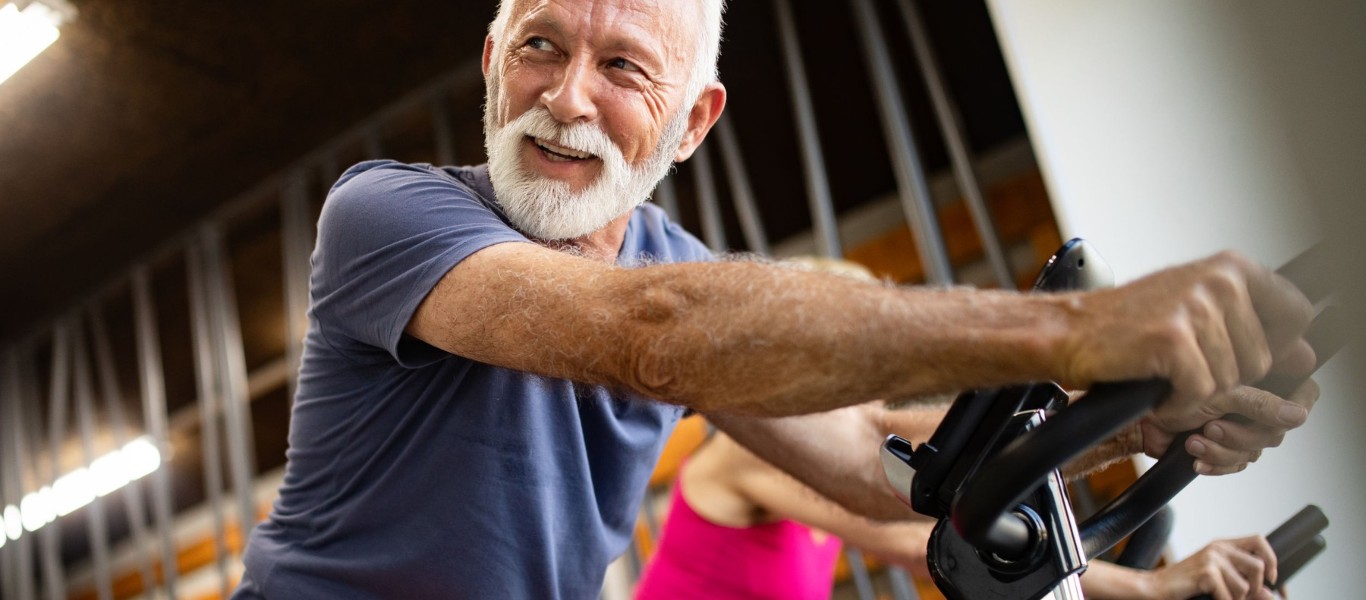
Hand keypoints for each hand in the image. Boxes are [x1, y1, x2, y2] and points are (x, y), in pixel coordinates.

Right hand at [1057, 252, 1314, 432]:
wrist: (1068, 332)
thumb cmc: (1127, 325)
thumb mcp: (1198, 312)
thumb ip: (1254, 327)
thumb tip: (1306, 355)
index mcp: (1231, 269)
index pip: (1296, 314)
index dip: (1277, 347)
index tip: (1242, 356)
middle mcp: (1219, 281)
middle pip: (1262, 359)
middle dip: (1224, 376)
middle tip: (1183, 364)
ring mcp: (1196, 308)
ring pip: (1231, 381)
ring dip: (1195, 392)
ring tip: (1164, 374)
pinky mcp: (1173, 340)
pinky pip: (1199, 394)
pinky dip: (1175, 405)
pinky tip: (1154, 389)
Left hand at [1137, 379, 1319, 474]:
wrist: (1136, 417)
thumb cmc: (1168, 392)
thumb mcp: (1219, 392)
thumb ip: (1260, 403)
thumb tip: (1298, 415)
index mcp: (1258, 378)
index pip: (1303, 391)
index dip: (1299, 404)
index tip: (1287, 414)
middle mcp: (1253, 402)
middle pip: (1277, 429)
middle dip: (1243, 434)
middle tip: (1213, 427)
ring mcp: (1239, 424)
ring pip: (1256, 450)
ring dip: (1224, 450)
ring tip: (1195, 440)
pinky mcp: (1223, 446)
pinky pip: (1236, 464)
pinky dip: (1216, 462)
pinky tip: (1196, 456)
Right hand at [1144, 535, 1277, 599]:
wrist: (1155, 587)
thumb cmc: (1185, 584)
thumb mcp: (1219, 581)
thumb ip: (1245, 584)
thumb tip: (1270, 595)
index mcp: (1223, 545)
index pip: (1259, 541)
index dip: (1272, 560)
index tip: (1272, 580)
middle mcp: (1218, 548)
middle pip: (1258, 566)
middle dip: (1256, 587)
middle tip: (1243, 596)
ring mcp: (1212, 558)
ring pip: (1246, 586)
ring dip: (1236, 599)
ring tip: (1220, 596)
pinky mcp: (1206, 572)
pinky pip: (1229, 596)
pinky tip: (1210, 598)